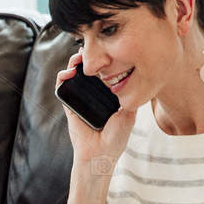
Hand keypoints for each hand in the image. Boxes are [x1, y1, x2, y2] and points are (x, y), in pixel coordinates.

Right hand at [57, 50, 136, 166]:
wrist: (99, 154)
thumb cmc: (115, 138)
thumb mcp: (129, 114)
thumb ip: (131, 97)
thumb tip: (141, 79)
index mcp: (106, 96)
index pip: (103, 72)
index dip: (103, 60)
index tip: (107, 50)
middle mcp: (92, 96)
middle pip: (87, 70)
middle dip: (87, 57)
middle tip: (90, 50)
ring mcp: (79, 99)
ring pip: (73, 75)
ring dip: (73, 63)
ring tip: (78, 57)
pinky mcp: (68, 105)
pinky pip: (62, 88)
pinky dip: (62, 77)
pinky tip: (69, 72)